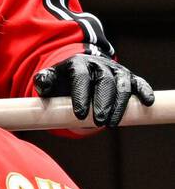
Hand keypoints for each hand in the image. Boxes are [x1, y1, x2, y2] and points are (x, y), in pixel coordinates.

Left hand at [33, 54, 154, 128]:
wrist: (80, 72)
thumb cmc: (63, 81)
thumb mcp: (50, 80)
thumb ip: (44, 81)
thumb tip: (43, 83)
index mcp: (78, 64)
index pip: (81, 77)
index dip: (81, 95)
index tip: (78, 114)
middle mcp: (100, 65)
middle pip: (104, 82)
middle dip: (102, 103)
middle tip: (98, 122)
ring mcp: (116, 71)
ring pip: (122, 85)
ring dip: (119, 105)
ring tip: (111, 124)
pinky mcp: (129, 78)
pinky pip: (139, 83)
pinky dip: (144, 91)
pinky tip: (147, 103)